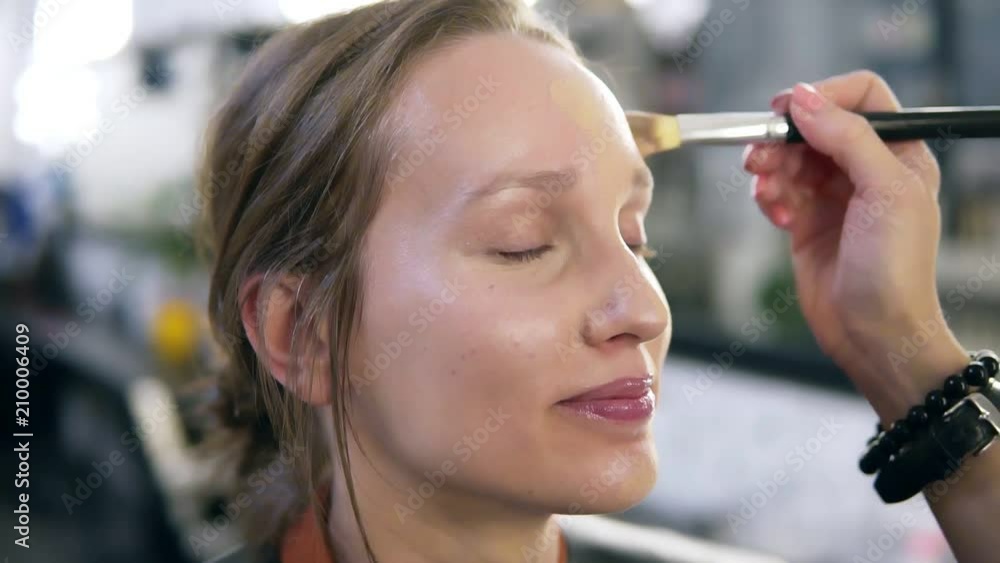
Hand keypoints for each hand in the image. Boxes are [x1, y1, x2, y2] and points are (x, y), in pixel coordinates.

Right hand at [744, 70, 967, 421]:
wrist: (874, 334)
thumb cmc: (894, 269)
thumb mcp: (884, 191)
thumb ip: (847, 137)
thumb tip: (803, 98)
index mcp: (899, 154)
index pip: (861, 98)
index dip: (823, 96)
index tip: (786, 111)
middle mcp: (866, 170)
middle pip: (814, 127)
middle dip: (783, 138)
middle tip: (759, 155)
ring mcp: (834, 196)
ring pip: (790, 157)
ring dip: (770, 167)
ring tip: (765, 190)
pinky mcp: (806, 222)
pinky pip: (778, 190)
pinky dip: (769, 196)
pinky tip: (777, 216)